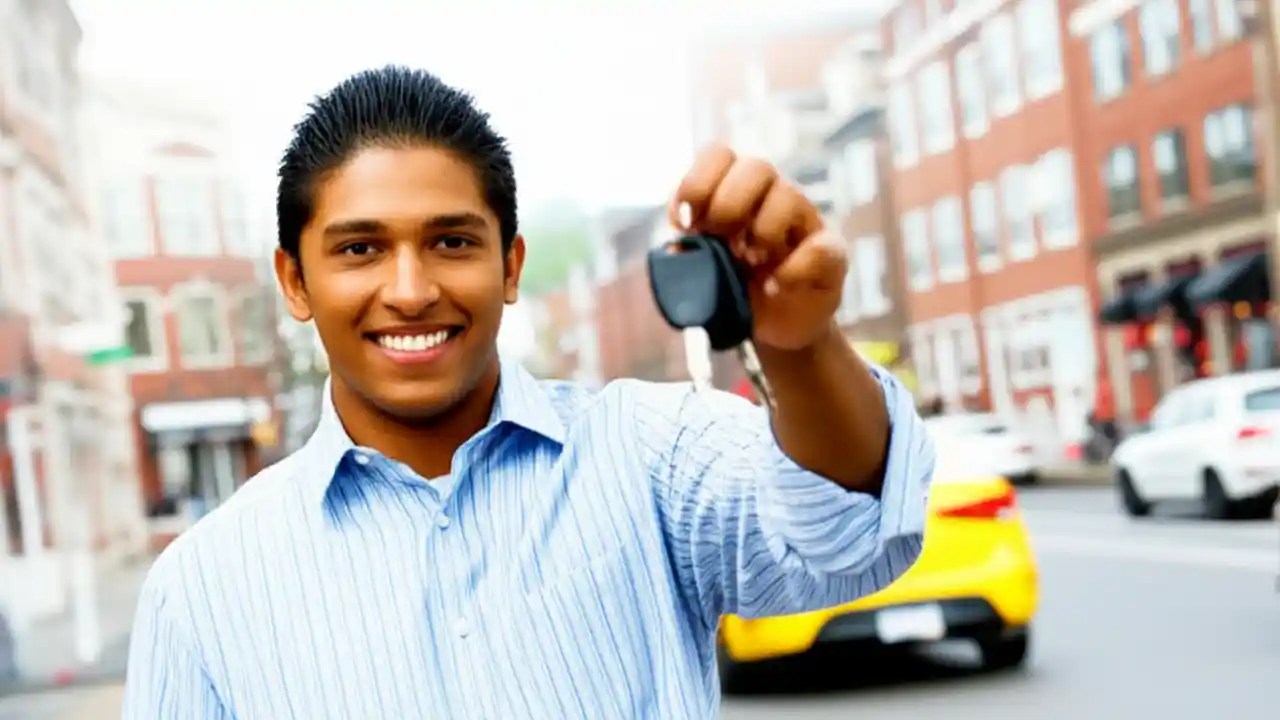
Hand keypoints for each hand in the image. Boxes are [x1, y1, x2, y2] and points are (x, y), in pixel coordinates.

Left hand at [668, 143, 847, 351]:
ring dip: (762, 232)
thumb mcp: (703, 270)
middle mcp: (772, 196)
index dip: (697, 183)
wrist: (774, 325)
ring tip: (750, 263)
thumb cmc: (736, 287)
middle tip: (721, 242)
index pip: (719, 155)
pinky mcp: (829, 255)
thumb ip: (688, 253)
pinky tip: (775, 286)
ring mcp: (804, 222)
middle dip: (728, 205)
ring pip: (789, 196)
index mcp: (736, 191)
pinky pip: (820, 248)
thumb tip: (676, 247)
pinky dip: (792, 271)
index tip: (685, 222)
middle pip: (756, 167)